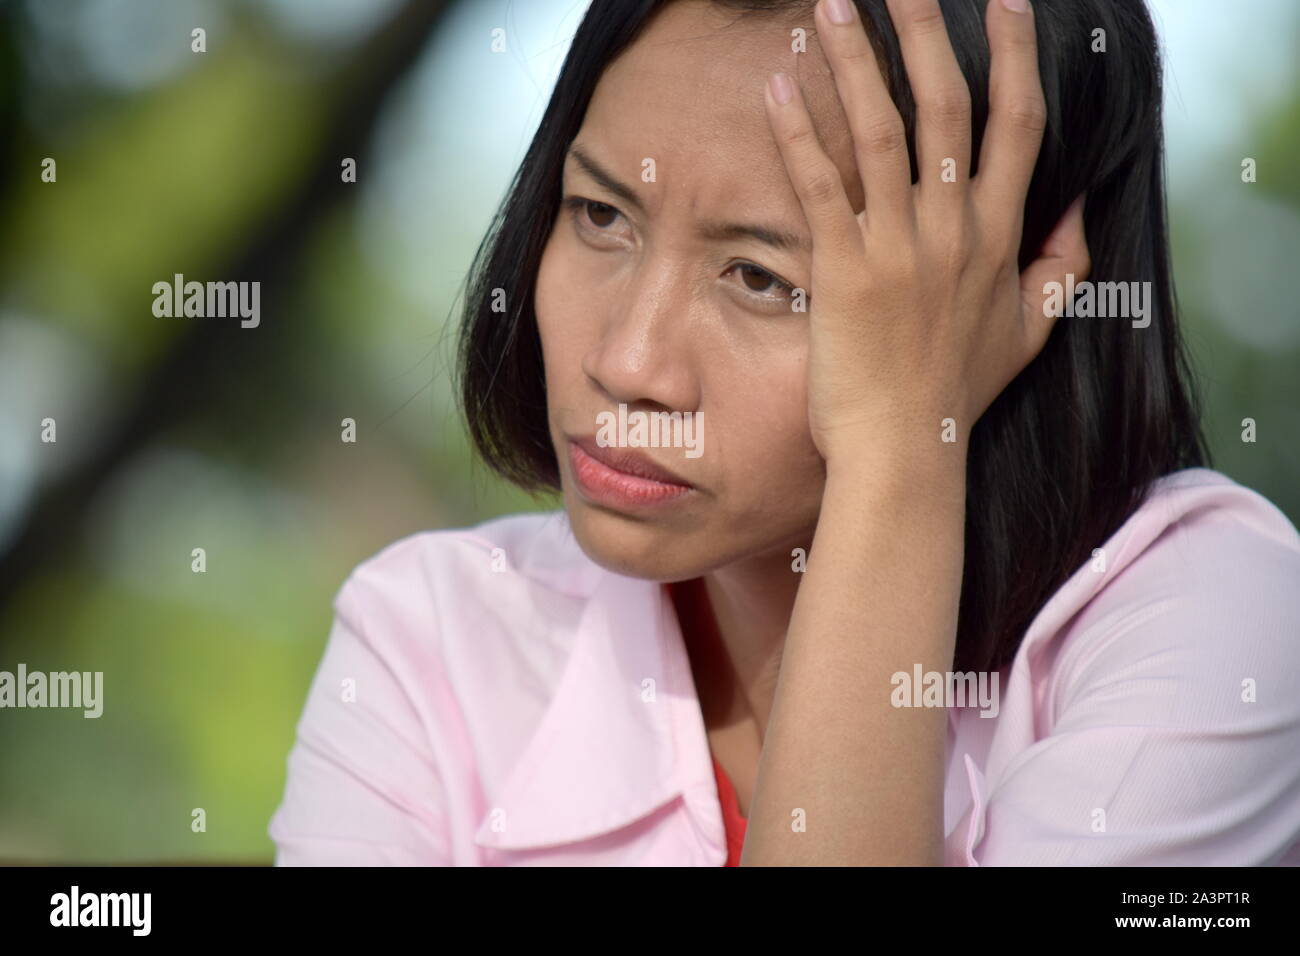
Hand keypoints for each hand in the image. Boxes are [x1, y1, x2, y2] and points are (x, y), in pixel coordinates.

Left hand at [764, 0, 1088, 463]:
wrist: (905, 450)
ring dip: (855, 61)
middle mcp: (954, 231)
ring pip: (879, 132)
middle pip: (946, 108)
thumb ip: (1062, 267)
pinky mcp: (843, 271)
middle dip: (926, 34)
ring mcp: (898, 249)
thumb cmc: (958, 394)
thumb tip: (1084, 210)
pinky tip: (777, 85)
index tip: (1006, 4)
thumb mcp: (1030, 332)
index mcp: (1000, 238)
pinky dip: (796, 132)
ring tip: (830, 7)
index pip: (1017, 127)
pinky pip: (818, 185)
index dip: (1014, 57)